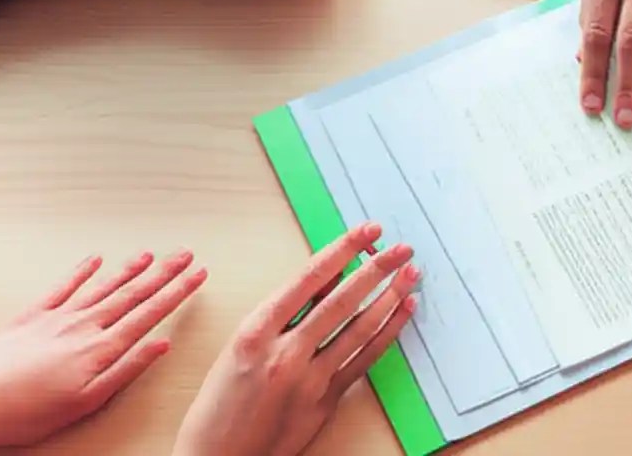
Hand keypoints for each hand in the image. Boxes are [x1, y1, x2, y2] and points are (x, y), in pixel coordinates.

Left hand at [0, 251, 206, 447]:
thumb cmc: (27, 412)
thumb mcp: (87, 401)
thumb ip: (127, 369)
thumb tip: (161, 345)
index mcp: (100, 348)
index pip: (150, 312)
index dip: (178, 292)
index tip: (198, 275)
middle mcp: (83, 325)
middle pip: (132, 293)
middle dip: (164, 273)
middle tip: (186, 254)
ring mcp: (57, 317)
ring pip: (103, 286)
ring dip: (130, 268)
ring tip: (152, 254)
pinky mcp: (32, 315)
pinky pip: (64, 286)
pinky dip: (82, 271)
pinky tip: (96, 260)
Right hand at [173, 223, 417, 455]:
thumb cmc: (220, 401)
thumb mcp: (239, 344)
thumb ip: (283, 312)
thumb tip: (329, 276)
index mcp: (255, 331)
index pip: (310, 277)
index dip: (344, 249)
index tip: (368, 230)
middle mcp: (284, 353)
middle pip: (342, 300)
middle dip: (377, 268)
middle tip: (401, 247)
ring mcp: (309, 380)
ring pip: (361, 328)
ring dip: (391, 296)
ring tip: (411, 274)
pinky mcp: (326, 401)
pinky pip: (365, 359)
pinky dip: (389, 332)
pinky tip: (404, 312)